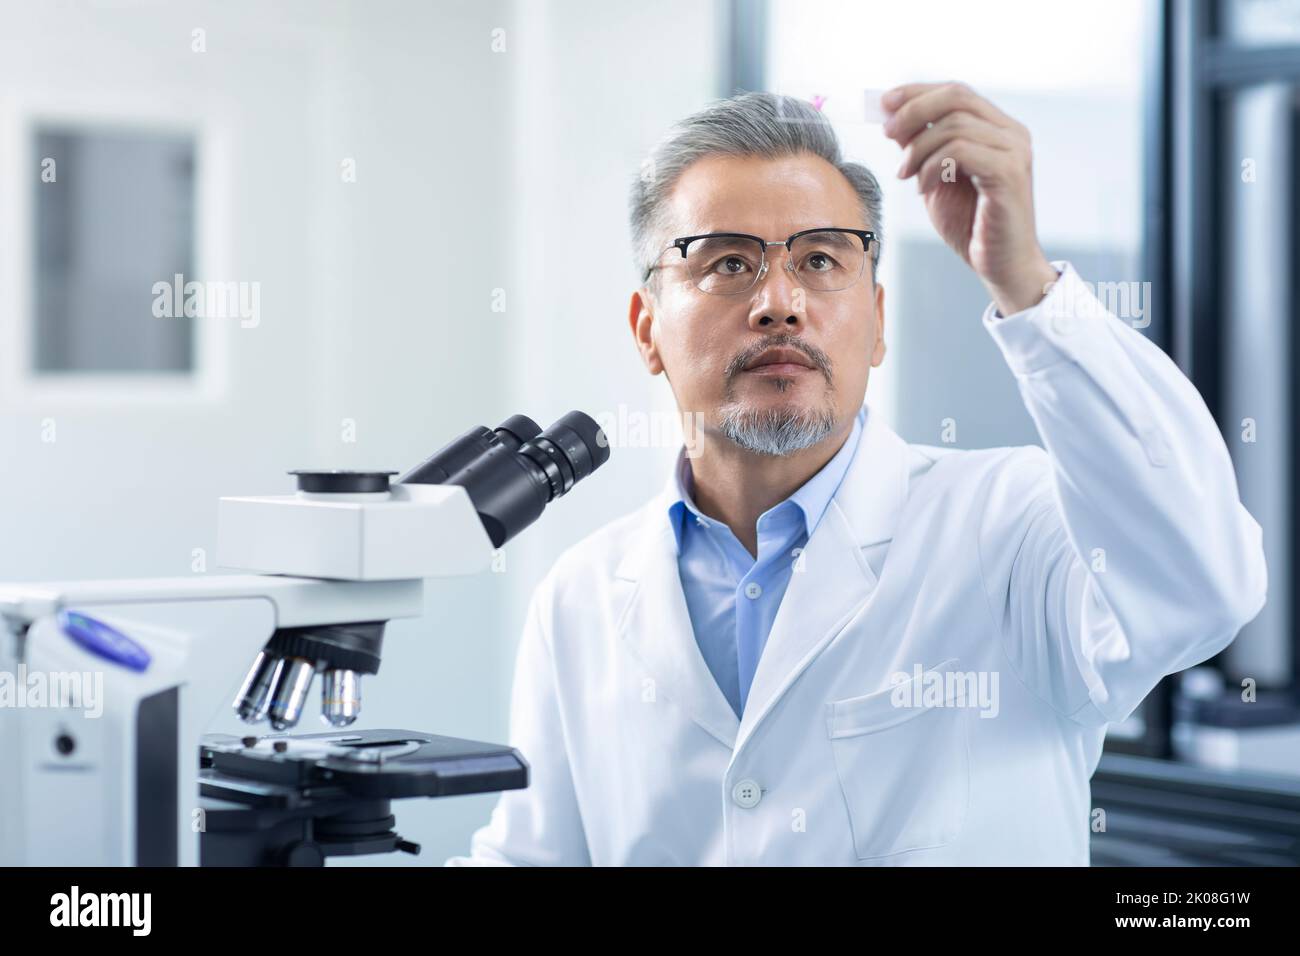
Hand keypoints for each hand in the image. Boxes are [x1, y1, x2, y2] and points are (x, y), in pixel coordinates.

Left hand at [882, 82, 1056, 314]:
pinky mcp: (1009, 173)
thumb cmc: (970, 224)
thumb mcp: (935, 178)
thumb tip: (892, 117)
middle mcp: (1012, 133)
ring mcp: (1014, 151)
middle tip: (886, 133)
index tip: (884, 103)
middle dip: (913, 111)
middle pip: (957, 96)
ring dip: (917, 149)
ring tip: (905, 175)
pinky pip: (959, 151)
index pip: (957, 91)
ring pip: (954, 124)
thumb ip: (920, 147)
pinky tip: (924, 188)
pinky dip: (932, 166)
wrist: (1000, 266)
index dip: (917, 92)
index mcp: (998, 129)